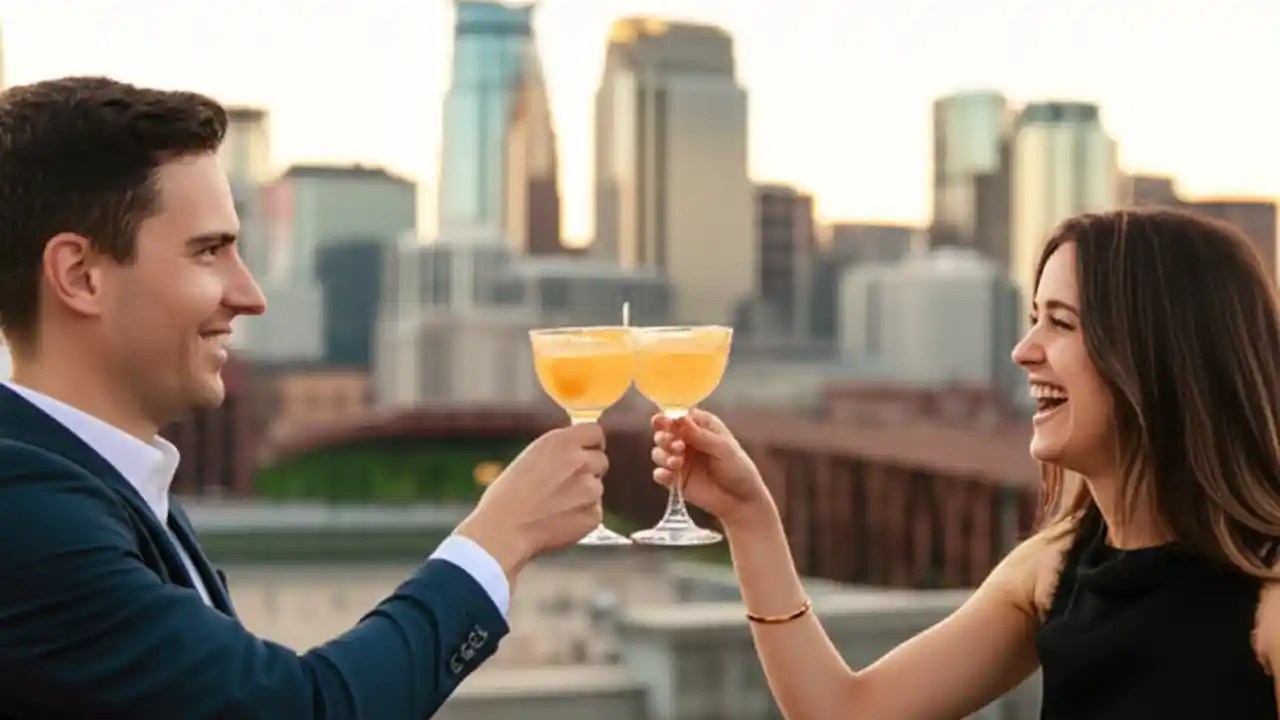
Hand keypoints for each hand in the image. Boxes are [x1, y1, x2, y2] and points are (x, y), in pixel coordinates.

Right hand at [456, 423, 607, 579]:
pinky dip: (582, 517)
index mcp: (562, 442)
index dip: (592, 443)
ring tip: (556, 506)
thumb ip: (560, 451)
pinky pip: (594, 512)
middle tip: (566, 484)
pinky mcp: (593, 515)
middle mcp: (580, 462)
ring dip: (584, 495)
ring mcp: (590, 489)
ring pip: (597, 488)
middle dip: (589, 470)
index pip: (595, 431)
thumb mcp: (531, 457)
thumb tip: (579, 451)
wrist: (503, 530)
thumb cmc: (507, 495)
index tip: (587, 451)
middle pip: (601, 460)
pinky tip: (559, 521)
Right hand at [651, 409, 774, 527]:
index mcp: (701, 427)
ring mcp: (680, 460)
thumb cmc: (738, 469)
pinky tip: (669, 476)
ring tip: (677, 462)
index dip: (668, 417)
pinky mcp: (676, 480)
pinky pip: (660, 474)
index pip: (679, 415)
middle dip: (664, 437)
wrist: (742, 501)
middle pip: (663, 432)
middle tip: (676, 446)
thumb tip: (679, 418)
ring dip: (663, 455)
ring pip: (658, 452)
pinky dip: (661, 473)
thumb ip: (700, 435)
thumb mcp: (723, 448)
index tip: (662, 421)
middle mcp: (687, 441)